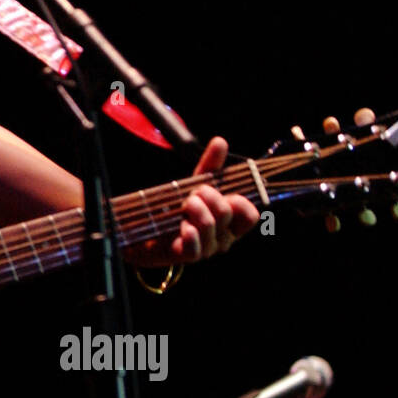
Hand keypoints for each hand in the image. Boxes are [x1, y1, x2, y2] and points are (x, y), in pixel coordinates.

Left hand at [126, 137, 259, 266]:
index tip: (219, 190)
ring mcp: (205, 249)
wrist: (148, 233)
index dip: (239, 201)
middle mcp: (221, 238)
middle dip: (208, 195)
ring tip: (183, 205)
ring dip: (194, 208)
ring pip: (210, 225)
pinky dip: (189, 232)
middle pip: (226, 212)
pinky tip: (182, 226)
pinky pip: (194, 247)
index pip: (250, 215)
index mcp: (229, 223)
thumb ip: (210, 166)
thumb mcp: (195, 186)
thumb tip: (220, 141)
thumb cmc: (178, 210)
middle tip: (193, 193)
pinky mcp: (185, 256)